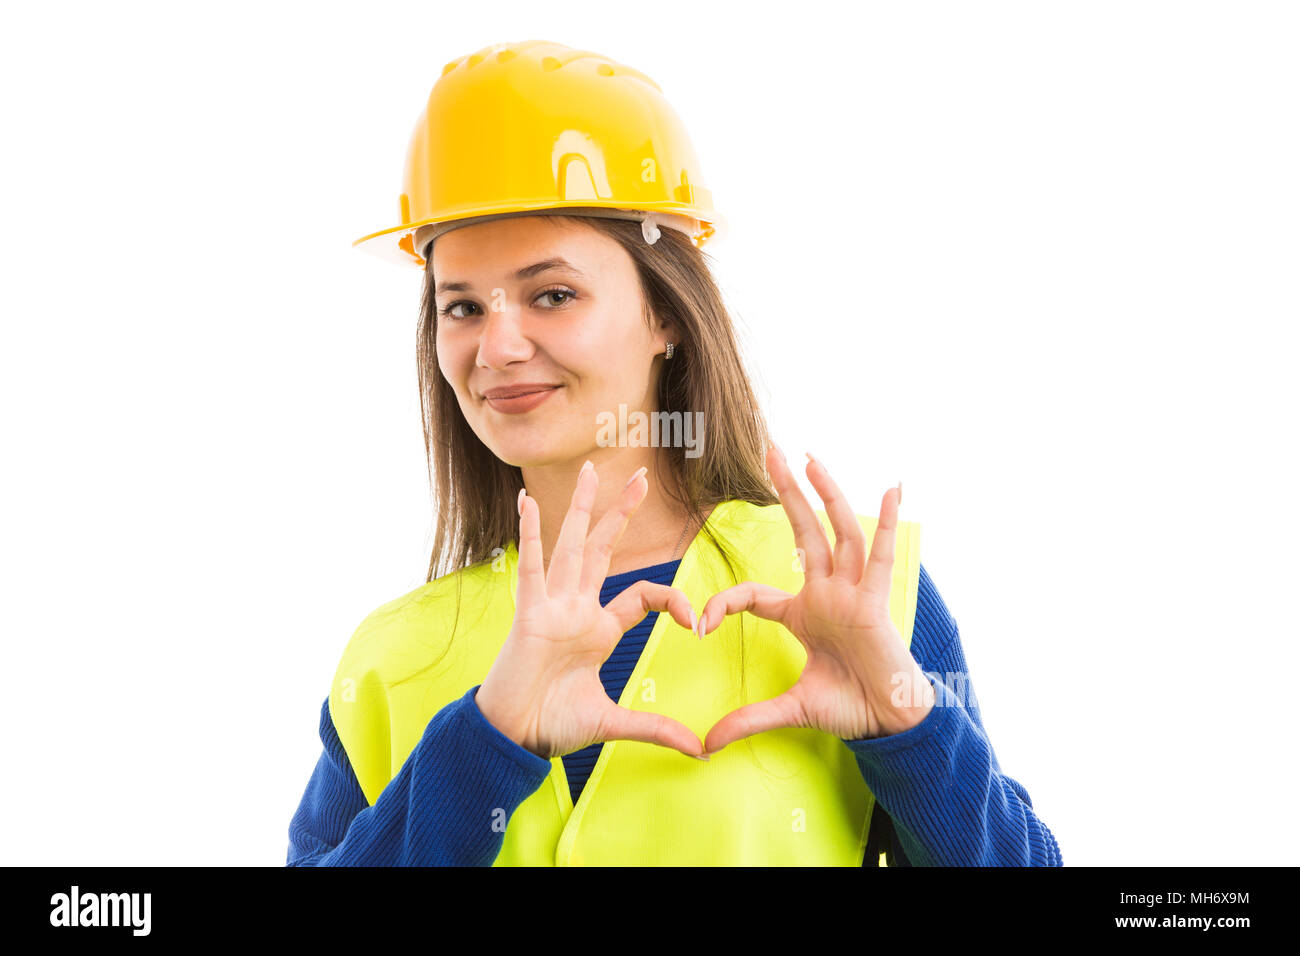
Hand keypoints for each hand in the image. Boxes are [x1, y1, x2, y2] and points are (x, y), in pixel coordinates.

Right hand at [476, 460, 706, 760]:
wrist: (513, 737)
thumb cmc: (552, 725)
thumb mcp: (613, 723)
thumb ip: (655, 728)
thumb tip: (699, 750)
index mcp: (598, 629)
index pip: (642, 594)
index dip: (672, 600)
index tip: (697, 622)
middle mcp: (576, 609)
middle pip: (602, 549)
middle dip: (621, 513)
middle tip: (639, 476)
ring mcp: (552, 606)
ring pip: (570, 545)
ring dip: (582, 508)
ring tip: (592, 470)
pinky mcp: (528, 613)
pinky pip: (531, 567)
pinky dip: (530, 533)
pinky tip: (527, 501)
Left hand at [697, 444, 934, 753]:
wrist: (889, 721)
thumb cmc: (849, 706)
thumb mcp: (790, 709)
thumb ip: (748, 719)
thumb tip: (706, 745)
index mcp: (803, 612)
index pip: (753, 592)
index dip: (722, 603)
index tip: (697, 624)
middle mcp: (827, 592)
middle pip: (803, 531)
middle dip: (787, 491)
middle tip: (771, 450)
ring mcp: (852, 592)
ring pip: (837, 532)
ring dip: (825, 493)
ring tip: (810, 457)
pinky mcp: (874, 602)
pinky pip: (878, 557)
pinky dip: (885, 523)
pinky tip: (891, 489)